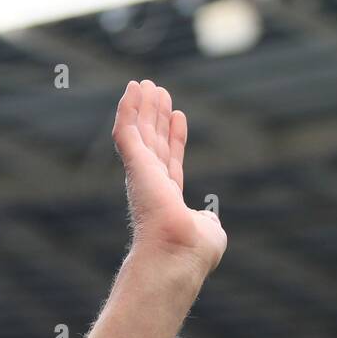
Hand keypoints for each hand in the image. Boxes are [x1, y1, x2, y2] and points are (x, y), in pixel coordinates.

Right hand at [112, 80, 227, 273]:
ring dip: (143, 107)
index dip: (175, 139)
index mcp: (169, 199)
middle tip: (159, 91)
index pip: (171, 162)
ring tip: (148, 84)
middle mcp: (153, 186)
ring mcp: (142, 175)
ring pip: (140, 132)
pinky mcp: (135, 165)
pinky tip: (132, 89)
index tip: (179, 116)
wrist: (179, 253)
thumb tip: (208, 219)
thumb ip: (207, 220)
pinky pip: (126, 130)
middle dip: (156, 118)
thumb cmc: (195, 251)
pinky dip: (128, 108)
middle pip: (154, 143)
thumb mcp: (209, 232)